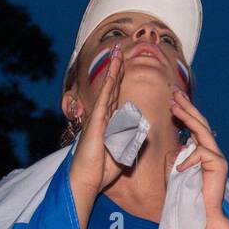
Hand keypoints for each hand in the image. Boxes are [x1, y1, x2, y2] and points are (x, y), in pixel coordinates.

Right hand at [69, 44, 126, 197]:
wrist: (87, 179)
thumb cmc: (103, 169)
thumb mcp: (124, 151)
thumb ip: (131, 138)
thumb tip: (140, 128)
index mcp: (109, 122)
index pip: (117, 96)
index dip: (120, 81)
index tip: (124, 65)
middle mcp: (103, 115)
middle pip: (112, 86)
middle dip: (116, 67)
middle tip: (119, 49)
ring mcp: (99, 116)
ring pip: (108, 87)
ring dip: (113, 68)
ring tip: (117, 50)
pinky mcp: (97, 121)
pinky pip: (105, 97)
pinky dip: (109, 82)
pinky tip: (113, 70)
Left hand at [168, 89, 228, 228]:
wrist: (201, 214)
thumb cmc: (187, 195)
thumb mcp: (176, 170)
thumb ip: (177, 155)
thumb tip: (180, 142)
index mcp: (202, 151)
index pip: (194, 127)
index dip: (184, 112)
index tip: (172, 99)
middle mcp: (212, 151)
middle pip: (200, 123)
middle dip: (187, 107)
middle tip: (174, 93)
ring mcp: (218, 157)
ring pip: (202, 132)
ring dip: (187, 117)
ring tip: (173, 106)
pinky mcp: (219, 165)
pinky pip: (202, 154)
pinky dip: (188, 159)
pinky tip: (180, 168)